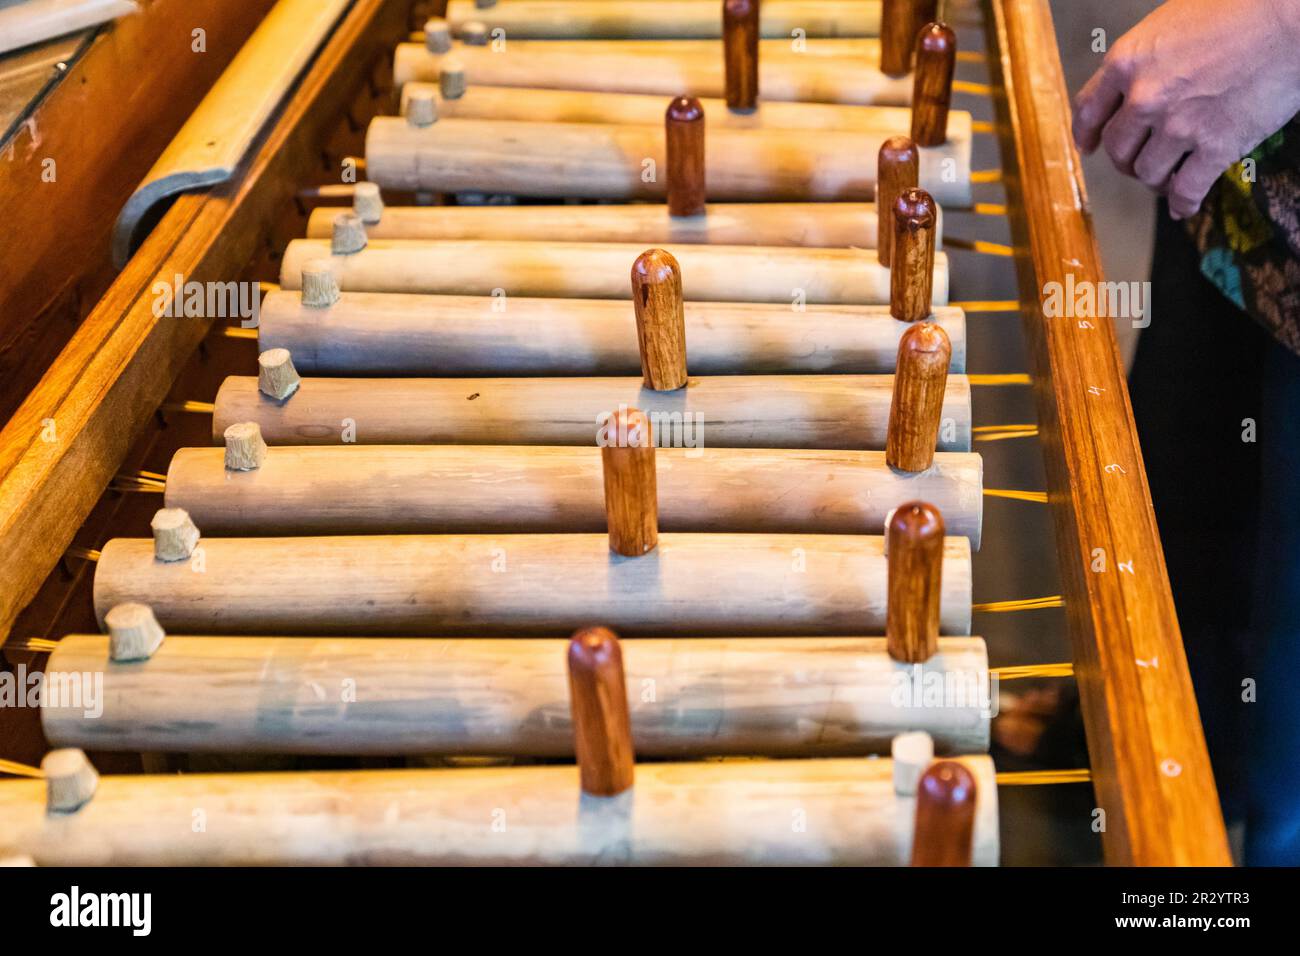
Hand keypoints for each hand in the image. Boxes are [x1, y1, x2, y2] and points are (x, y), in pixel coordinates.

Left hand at [1072, 0, 1299, 219]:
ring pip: (1148, 174)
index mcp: (1128, 61)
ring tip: (1168, 177)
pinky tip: (1184, 206)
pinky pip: (1187, 190)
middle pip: (1118, 149)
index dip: (1087, 133)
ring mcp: (1179, 125)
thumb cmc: (1240, 8)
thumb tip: (1135, 86)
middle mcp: (1145, 97)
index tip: (1089, 146)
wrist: (1294, 18)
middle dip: (1127, 160)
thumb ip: (1147, 57)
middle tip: (1140, 161)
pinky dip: (1183, 202)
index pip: (1089, 110)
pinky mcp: (1215, 146)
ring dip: (1156, 180)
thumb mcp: (1174, 21)